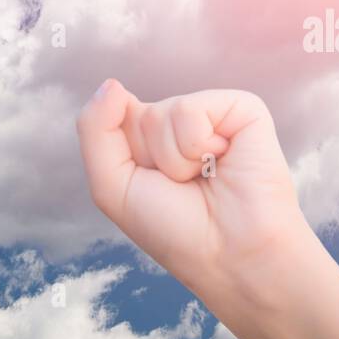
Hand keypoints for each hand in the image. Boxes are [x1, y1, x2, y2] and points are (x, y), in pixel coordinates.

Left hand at [75, 79, 307, 304]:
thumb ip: (95, 130)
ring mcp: (211, 115)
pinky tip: (222, 163)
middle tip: (183, 187)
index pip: (112, 117)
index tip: (149, 186)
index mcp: (148, 140)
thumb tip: (112, 83)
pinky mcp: (242, 110)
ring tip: (204, 179)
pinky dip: (198, 145)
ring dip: (175, 158)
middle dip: (150, 158)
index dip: (123, 156)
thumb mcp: (112, 186)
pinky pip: (193, 109)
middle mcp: (179, 124)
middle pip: (136, 115)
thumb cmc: (174, 229)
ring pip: (163, 111)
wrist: (230, 255)